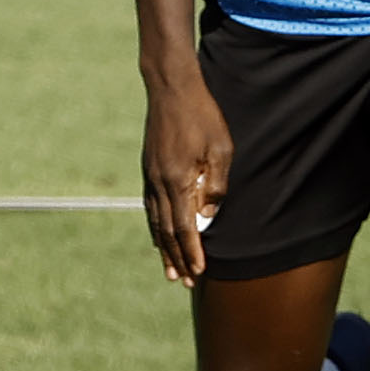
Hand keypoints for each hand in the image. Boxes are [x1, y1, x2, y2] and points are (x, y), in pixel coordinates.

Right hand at [142, 74, 233, 283]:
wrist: (171, 87)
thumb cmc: (202, 115)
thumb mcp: (221, 149)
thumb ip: (215, 186)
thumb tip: (208, 217)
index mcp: (177, 180)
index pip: (184, 227)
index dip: (192, 252)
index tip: (200, 273)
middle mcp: (158, 183)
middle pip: (166, 230)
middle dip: (177, 258)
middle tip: (185, 282)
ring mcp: (150, 176)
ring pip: (155, 221)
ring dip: (163, 248)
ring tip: (169, 270)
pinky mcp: (148, 168)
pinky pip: (149, 206)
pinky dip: (154, 226)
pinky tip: (158, 236)